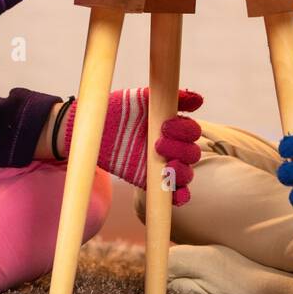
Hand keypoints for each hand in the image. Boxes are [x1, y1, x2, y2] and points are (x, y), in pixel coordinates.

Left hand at [61, 88, 203, 204]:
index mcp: (173, 127)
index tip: (164, 126)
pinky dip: (180, 196)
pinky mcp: (153, 183)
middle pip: (192, 153)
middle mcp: (173, 147)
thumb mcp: (140, 99)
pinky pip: (174, 194)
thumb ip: (168, 96)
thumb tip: (199, 100)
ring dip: (181, 172)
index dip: (184, 131)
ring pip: (186, 174)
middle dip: (179, 150)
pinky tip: (177, 195)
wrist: (93, 131)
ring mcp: (164, 166)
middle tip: (157, 145)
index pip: (192, 132)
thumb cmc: (118, 110)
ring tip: (167, 168)